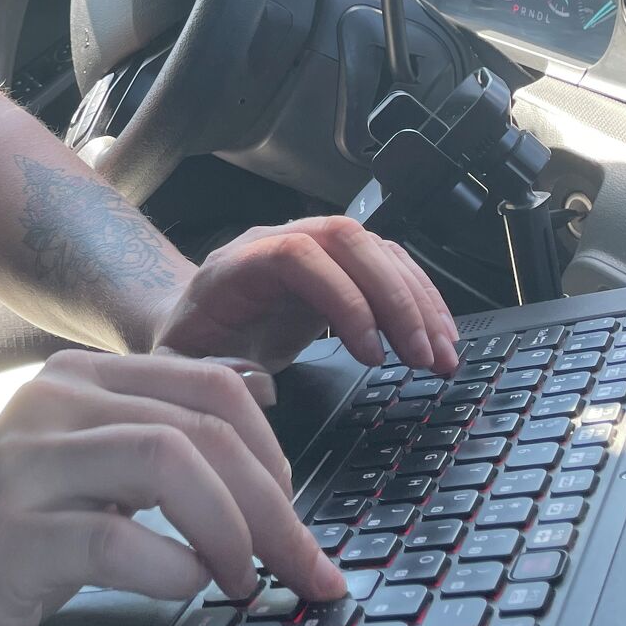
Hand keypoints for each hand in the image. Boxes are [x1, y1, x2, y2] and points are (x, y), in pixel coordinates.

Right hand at [0, 350, 337, 625]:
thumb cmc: (13, 535)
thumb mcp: (91, 463)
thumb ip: (161, 421)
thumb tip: (258, 385)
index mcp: (80, 380)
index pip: (211, 386)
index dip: (276, 452)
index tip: (302, 517)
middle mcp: (51, 403)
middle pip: (200, 426)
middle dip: (275, 504)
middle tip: (305, 568)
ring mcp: (24, 464)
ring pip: (166, 461)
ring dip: (232, 530)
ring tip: (244, 578)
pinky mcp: (8, 535)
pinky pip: (114, 537)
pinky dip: (172, 567)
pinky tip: (186, 584)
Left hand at [150, 217, 460, 374]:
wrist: (191, 320)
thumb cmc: (188, 344)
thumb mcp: (182, 367)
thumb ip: (212, 374)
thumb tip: (259, 384)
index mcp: (235, 266)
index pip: (297, 256)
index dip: (342, 298)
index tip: (371, 354)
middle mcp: (278, 243)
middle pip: (348, 241)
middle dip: (395, 298)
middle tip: (425, 357)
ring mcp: (312, 249)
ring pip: (375, 250)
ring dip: (418, 300)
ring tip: (443, 356)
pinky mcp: (337, 267)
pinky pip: (387, 267)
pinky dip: (418, 300)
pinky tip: (437, 337)